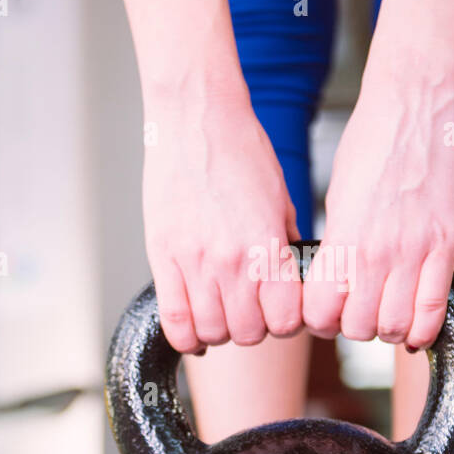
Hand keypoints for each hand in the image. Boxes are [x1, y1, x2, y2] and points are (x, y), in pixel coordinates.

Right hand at [144, 84, 302, 352]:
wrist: (198, 118)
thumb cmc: (241, 150)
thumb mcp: (280, 199)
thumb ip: (285, 244)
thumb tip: (290, 278)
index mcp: (267, 245)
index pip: (285, 320)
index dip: (287, 322)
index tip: (280, 311)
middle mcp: (232, 260)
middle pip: (249, 333)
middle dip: (255, 328)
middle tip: (250, 310)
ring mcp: (194, 261)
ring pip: (212, 332)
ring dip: (221, 331)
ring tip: (222, 312)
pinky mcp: (162, 256)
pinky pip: (173, 320)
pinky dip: (186, 334)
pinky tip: (195, 326)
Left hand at [304, 71, 453, 348]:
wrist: (413, 101)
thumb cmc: (371, 140)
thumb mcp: (340, 194)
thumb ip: (341, 241)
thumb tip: (339, 278)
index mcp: (343, 237)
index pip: (320, 312)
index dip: (319, 320)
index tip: (325, 310)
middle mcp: (377, 251)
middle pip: (358, 329)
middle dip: (354, 328)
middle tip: (357, 311)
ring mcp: (416, 250)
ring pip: (396, 327)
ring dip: (388, 329)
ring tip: (387, 312)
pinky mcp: (447, 243)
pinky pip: (435, 310)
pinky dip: (423, 329)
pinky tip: (416, 324)